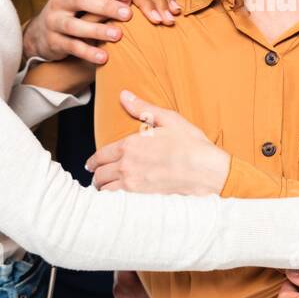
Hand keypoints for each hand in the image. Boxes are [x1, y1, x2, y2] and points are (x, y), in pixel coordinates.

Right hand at [22, 0, 184, 62]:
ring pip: (74, 25)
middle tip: (129, 13)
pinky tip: (105, 58)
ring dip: (97, 29)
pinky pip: (71, 47)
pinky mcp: (53, 41)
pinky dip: (87, 52)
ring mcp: (55, 21)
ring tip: (119, 35)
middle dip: (106, 6)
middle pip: (82, 0)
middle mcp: (60, 0)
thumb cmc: (73, 4)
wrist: (43, 31)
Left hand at [85, 90, 230, 193]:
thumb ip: (142, 107)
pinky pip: (116, 202)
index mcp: (130, 145)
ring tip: (104, 189)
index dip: (93, 161)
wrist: (207, 171)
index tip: (91, 164)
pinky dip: (112, 201)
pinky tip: (115, 201)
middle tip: (97, 177)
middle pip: (99, 174)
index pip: (100, 155)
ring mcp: (133, 184)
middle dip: (96, 175)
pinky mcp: (141, 199)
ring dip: (102, 188)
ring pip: (105, 189)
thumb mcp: (168, 119)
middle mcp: (127, 165)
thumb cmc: (191, 145)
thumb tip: (124, 95)